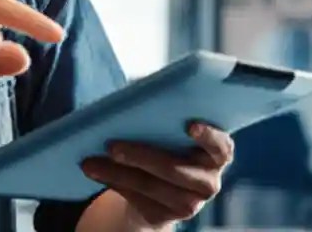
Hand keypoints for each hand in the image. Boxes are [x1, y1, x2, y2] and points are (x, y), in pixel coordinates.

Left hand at [81, 123, 233, 227]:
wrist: (160, 183)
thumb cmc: (168, 141)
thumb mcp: (172, 128)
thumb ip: (165, 113)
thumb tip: (136, 94)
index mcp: (218, 154)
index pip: (221, 146)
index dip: (208, 136)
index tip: (189, 124)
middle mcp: (209, 182)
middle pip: (175, 169)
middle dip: (141, 156)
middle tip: (112, 145)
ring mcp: (190, 204)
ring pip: (151, 186)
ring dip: (118, 173)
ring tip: (91, 161)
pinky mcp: (166, 216)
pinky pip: (138, 199)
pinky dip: (113, 182)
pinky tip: (94, 170)